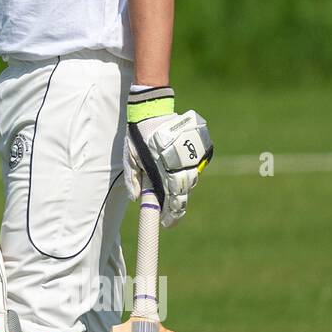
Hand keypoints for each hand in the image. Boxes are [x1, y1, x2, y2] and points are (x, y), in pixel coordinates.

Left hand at [123, 86, 212, 227]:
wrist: (153, 108)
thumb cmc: (138, 134)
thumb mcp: (130, 157)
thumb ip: (133, 179)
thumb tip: (137, 198)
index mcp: (163, 168)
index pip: (172, 199)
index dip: (172, 214)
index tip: (168, 223)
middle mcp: (181, 163)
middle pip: (184, 192)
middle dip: (177, 204)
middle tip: (170, 212)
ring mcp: (193, 154)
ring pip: (191, 179)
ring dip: (183, 187)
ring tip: (172, 189)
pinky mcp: (201, 146)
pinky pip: (197, 166)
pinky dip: (189, 171)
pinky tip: (179, 170)